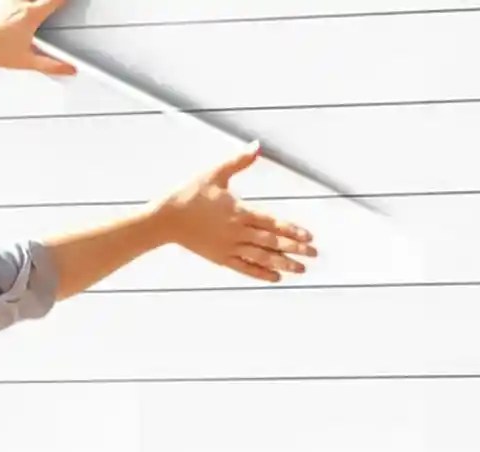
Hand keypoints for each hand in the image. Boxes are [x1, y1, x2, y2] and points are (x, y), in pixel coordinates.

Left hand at [0, 0, 76, 76]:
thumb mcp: (27, 61)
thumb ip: (51, 65)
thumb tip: (69, 69)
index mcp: (30, 15)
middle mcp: (18, 2)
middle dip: (47, 0)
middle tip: (50, 3)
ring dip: (29, 1)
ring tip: (32, 7)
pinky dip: (16, 2)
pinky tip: (14, 7)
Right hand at [147, 142, 317, 282]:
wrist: (165, 220)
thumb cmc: (189, 194)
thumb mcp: (214, 174)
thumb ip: (238, 161)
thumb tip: (257, 145)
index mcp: (238, 211)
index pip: (271, 222)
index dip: (291, 230)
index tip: (309, 237)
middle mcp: (236, 232)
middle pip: (270, 242)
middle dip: (294, 248)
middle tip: (314, 253)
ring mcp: (228, 247)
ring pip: (260, 257)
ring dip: (282, 263)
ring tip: (301, 269)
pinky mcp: (220, 258)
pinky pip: (244, 268)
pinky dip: (260, 273)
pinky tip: (276, 277)